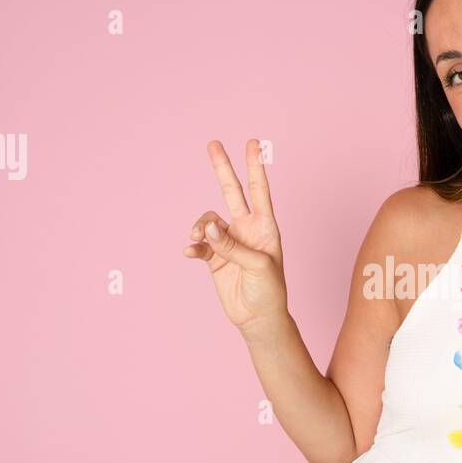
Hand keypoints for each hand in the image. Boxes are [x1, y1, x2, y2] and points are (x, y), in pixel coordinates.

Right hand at [184, 139, 287, 337]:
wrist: (258, 319)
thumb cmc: (270, 292)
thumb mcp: (258, 266)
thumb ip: (233, 246)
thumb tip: (209, 228)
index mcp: (265, 227)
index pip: (260, 191)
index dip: (255, 167)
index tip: (253, 143)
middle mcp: (246, 229)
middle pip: (232, 192)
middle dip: (223, 168)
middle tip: (213, 144)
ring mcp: (229, 242)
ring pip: (209, 220)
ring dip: (201, 225)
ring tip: (198, 237)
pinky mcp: (215, 258)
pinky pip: (200, 244)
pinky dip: (194, 246)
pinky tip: (191, 252)